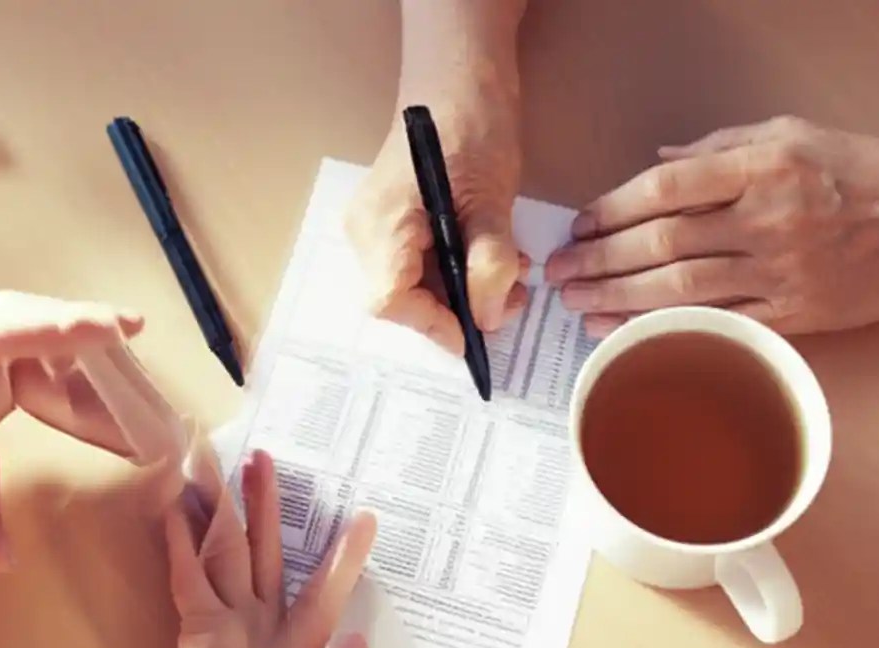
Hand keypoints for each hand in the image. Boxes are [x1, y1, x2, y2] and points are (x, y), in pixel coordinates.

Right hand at [165, 449, 377, 647]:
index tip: (366, 517)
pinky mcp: (193, 632)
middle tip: (264, 457)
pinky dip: (179, 543)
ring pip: (223, 553)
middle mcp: (262, 626)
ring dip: (217, 509)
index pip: (324, 594)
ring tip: (208, 465)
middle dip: (264, 505)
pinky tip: (174, 509)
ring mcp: (226, 626)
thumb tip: (357, 643)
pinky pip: (186, 579)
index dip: (345, 558)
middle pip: (264, 552)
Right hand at [345, 99, 529, 354]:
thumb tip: (486, 320)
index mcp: (381, 223)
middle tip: (510, 302)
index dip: (433, 325)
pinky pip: (418, 264)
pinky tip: (493, 259)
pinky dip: (456, 272)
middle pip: (401, 298)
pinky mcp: (392, 224)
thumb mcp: (492, 201)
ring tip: (511, 276)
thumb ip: (488, 265)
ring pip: (413, 285)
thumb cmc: (472, 127)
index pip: (391, 300)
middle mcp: (366, 232)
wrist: (459, 79)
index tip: (477, 337)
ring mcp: (375, 228)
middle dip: (457, 310)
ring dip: (463, 291)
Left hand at [547, 117, 878, 335]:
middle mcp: (765, 220)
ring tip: (575, 302)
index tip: (579, 224)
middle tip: (558, 271)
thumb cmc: (858, 172)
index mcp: (761, 170)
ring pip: (681, 288)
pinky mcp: (792, 313)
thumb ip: (719, 147)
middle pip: (662, 243)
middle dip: (600, 259)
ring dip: (618, 298)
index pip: (667, 190)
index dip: (613, 209)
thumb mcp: (791, 134)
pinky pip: (717, 323)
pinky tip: (623, 332)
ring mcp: (779, 271)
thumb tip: (656, 164)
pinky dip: (665, 329)